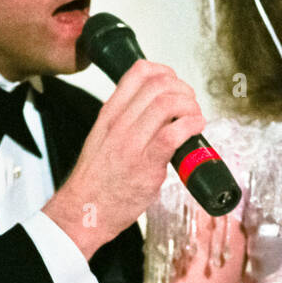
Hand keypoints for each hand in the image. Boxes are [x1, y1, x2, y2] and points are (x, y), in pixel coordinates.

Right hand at [42, 60, 207, 256]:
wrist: (84, 210)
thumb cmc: (97, 181)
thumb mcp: (103, 139)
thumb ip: (125, 123)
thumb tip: (155, 115)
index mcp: (109, 114)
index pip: (138, 71)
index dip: (165, 72)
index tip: (175, 85)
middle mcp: (120, 123)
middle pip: (159, 84)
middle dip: (183, 90)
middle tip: (190, 105)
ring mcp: (132, 142)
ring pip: (168, 104)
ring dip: (190, 106)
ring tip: (195, 119)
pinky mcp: (146, 164)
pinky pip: (174, 134)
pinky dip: (192, 125)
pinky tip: (196, 129)